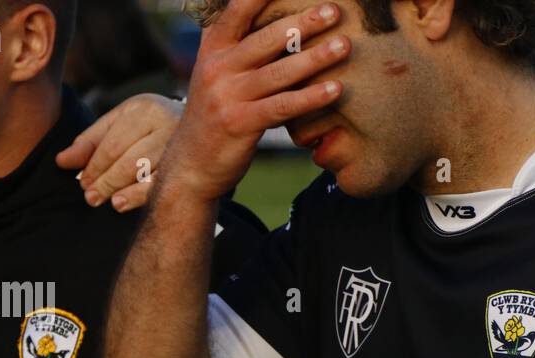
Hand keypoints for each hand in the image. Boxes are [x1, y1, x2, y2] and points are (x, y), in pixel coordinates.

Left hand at [56, 94, 183, 211]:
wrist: (207, 129)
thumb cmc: (153, 128)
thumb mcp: (121, 125)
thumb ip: (91, 142)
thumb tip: (62, 162)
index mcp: (144, 109)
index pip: (112, 142)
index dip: (94, 165)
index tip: (83, 182)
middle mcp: (165, 124)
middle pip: (127, 158)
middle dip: (105, 180)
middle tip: (90, 197)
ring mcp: (181, 146)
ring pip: (144, 172)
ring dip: (121, 189)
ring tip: (106, 201)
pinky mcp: (192, 167)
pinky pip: (163, 185)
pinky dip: (140, 196)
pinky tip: (123, 204)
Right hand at [163, 0, 349, 202]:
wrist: (190, 165)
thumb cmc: (215, 116)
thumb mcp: (216, 74)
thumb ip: (237, 47)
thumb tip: (272, 22)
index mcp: (213, 48)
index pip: (238, 10)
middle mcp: (217, 67)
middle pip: (266, 38)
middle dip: (303, 22)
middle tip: (334, 10)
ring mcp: (227, 95)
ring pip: (278, 71)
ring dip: (315, 57)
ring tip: (344, 46)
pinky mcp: (240, 123)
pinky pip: (282, 106)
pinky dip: (311, 97)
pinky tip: (335, 89)